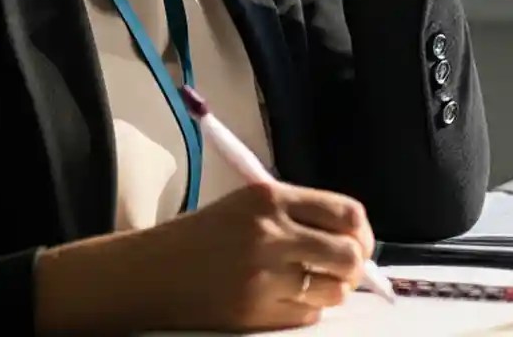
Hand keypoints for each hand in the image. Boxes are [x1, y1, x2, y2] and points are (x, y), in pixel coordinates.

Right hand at [145, 182, 375, 331]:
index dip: (361, 232)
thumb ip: (297, 215)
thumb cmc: (201, 237)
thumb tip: (353, 241)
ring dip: (331, 291)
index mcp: (269, 197)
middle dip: (355, 267)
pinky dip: (306, 311)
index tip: (358, 242)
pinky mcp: (257, 311)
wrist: (150, 272)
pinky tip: (284, 300)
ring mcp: (264, 275)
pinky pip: (308, 316)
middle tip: (344, 272)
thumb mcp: (247, 206)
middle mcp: (270, 233)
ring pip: (334, 290)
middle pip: (348, 254)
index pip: (346, 212)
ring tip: (312, 286)